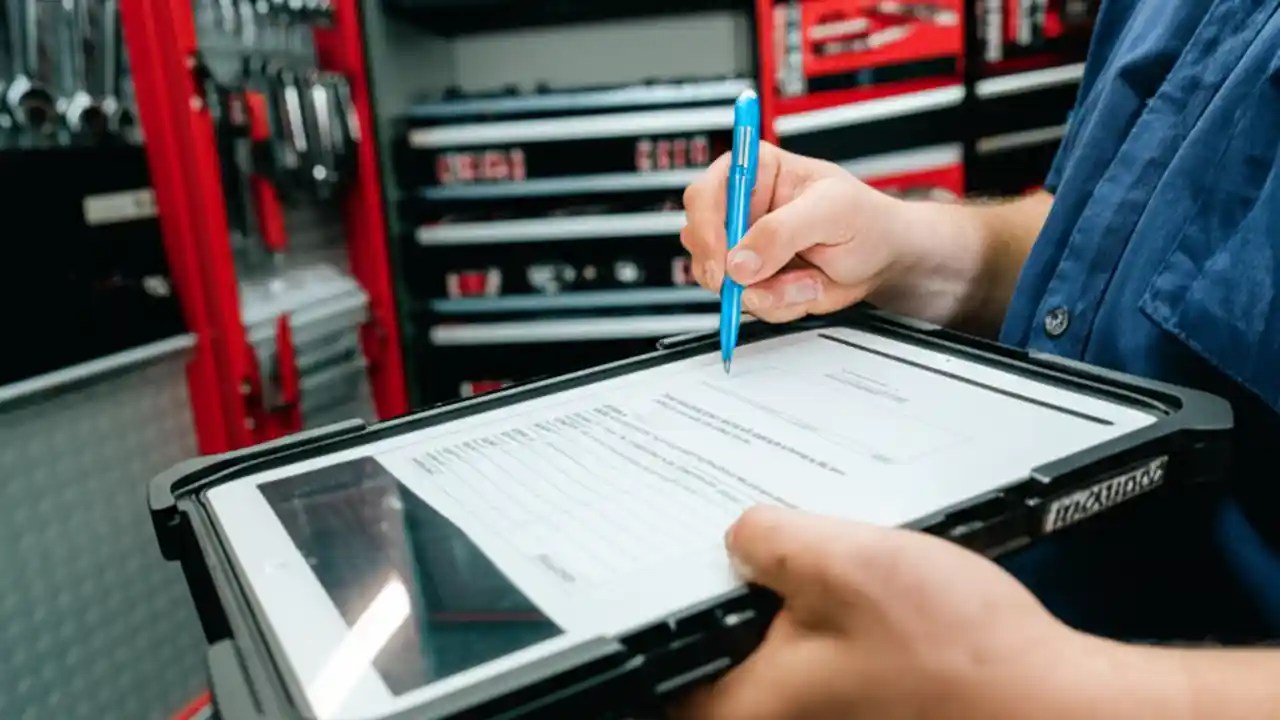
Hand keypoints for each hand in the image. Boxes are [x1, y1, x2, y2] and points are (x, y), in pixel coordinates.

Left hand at [674, 506, 1095, 719]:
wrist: (1052, 705)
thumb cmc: (953, 656)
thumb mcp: (843, 561)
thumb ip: (769, 539)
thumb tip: (740, 536)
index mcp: (746, 709)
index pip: (664, 666)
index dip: (665, 606)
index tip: (679, 562)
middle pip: (721, 656)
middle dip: (735, 597)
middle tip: (760, 548)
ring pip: (775, 657)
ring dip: (786, 609)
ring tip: (819, 563)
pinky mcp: (864, 716)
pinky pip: (818, 665)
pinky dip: (825, 627)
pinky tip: (860, 594)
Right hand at [680, 143, 934, 323]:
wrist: (883, 257)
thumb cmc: (864, 218)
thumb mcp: (830, 212)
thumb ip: (782, 232)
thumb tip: (740, 262)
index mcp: (754, 172)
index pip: (706, 193)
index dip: (706, 227)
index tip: (723, 259)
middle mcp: (741, 210)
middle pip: (699, 240)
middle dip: (729, 270)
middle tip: (760, 283)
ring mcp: (744, 249)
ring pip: (722, 280)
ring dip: (767, 290)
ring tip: (809, 279)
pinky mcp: (754, 281)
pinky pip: (747, 303)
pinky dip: (781, 304)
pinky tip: (807, 287)